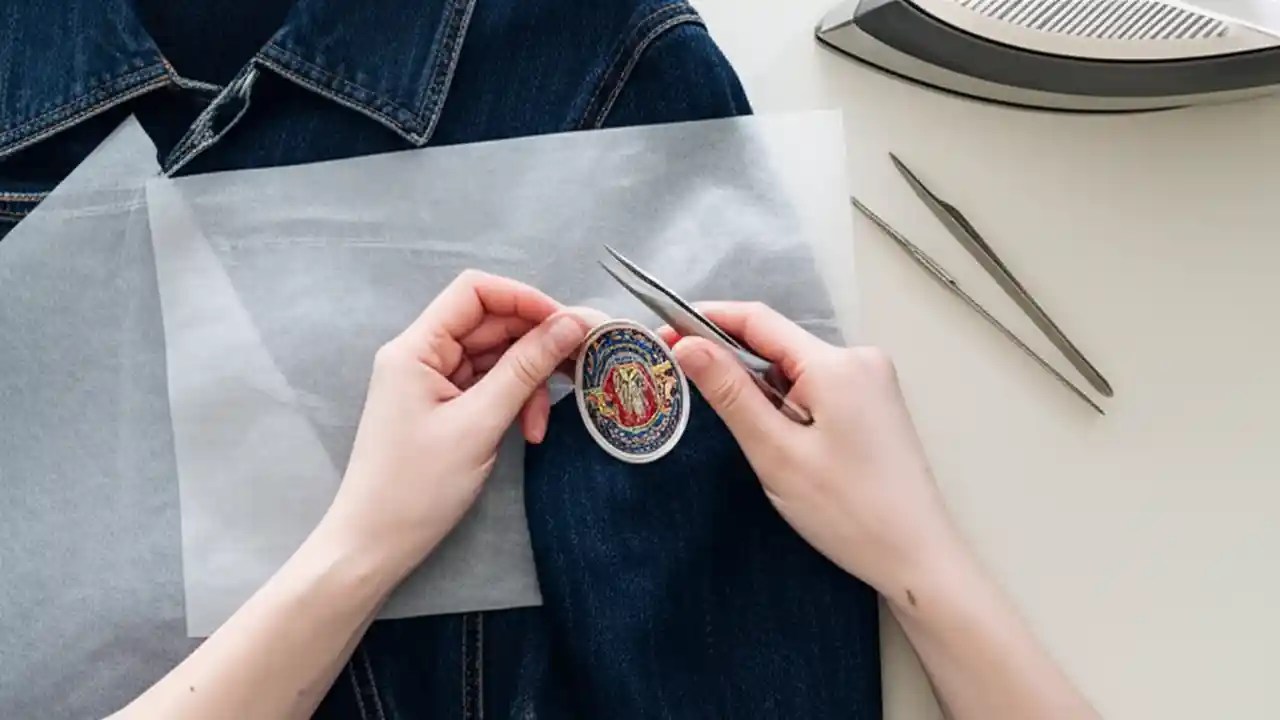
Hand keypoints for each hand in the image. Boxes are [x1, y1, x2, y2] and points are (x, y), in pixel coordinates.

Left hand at [320, 271, 590, 579]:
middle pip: (490, 323)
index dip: (524, 298)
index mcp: (416, 348)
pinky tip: (528, 432)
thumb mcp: (479, 424)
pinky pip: (488, 386)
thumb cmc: (416, 487)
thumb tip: (569, 324)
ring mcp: (432, 382)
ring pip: (495, 358)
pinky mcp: (444, 408)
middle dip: (534, 346)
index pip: (474, 291)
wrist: (374, 544)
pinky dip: (513, 402)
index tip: (566, 325)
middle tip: (577, 369)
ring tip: (541, 423)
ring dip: (527, 383)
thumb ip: (525, 368)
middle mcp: (421, 355)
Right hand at [663, 302, 958, 596]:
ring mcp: (872, 382)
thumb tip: (687, 345)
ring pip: (796, 369)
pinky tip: (783, 441)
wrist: (918, 557)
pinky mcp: (875, 406)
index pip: (757, 320)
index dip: (704, 321)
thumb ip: (730, 393)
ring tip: (748, 437)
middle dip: (730, 361)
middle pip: (777, 344)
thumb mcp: (776, 453)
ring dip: (762, 390)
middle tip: (685, 389)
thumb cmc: (848, 512)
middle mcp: (858, 360)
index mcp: (835, 364)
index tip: (662, 335)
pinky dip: (788, 404)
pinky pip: (818, 388)